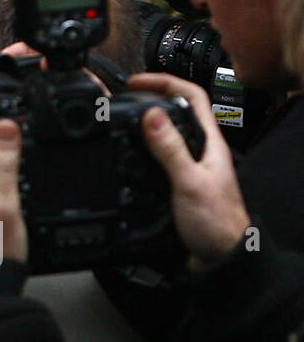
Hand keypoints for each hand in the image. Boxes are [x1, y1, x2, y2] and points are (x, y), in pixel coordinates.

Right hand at [128, 73, 251, 268]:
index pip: (192, 97)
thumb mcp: (189, 182)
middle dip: (150, 97)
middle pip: (177, 111)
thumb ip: (170, 148)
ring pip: (166, 133)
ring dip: (144, 122)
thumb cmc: (217, 224)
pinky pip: (156, 157)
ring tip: (120, 118)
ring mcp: (189, 166)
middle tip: (123, 96)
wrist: (221, 259)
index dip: (164, 82)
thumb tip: (151, 114)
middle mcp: (200, 150)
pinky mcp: (177, 183)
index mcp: (209, 143)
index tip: (136, 82)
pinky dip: (140, 149)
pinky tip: (127, 154)